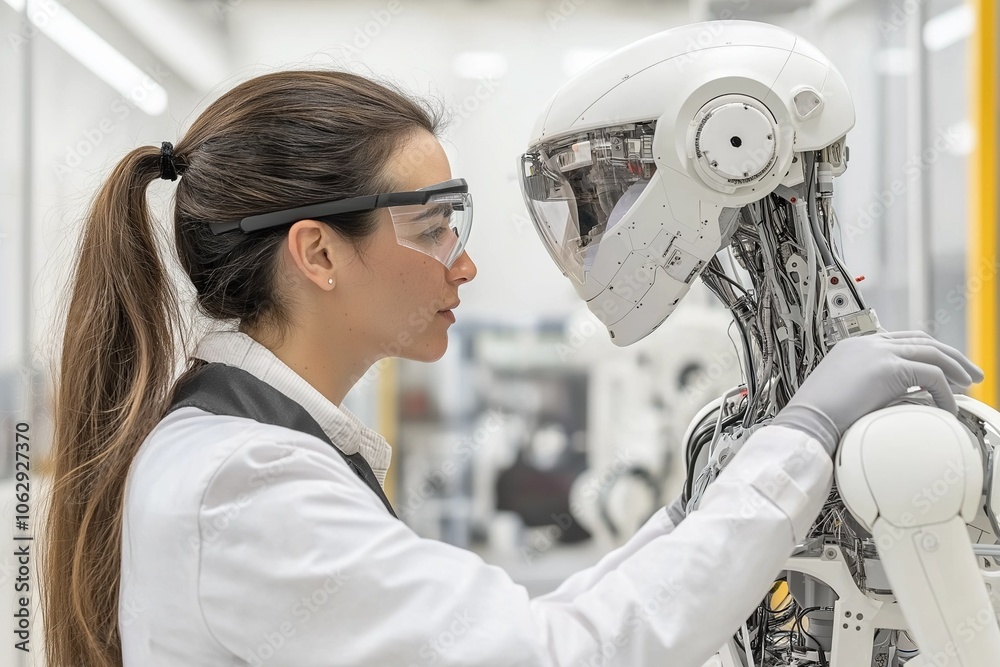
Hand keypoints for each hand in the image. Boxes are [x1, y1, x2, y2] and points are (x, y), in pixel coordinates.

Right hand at [771, 331, 983, 455]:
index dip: (928, 353)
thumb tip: (897, 396)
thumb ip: (870, 385)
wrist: (807, 421)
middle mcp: (868, 343)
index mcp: (856, 345)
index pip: (902, 340)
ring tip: (969, 385)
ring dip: (956, 369)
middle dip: (951, 357)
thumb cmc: (820, 416)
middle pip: (923, 340)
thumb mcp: (847, 391)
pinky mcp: (888, 368)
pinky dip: (944, 392)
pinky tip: (947, 407)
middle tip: (969, 374)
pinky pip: (931, 376)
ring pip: (932, 353)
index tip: (945, 370)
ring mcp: (877, 352)